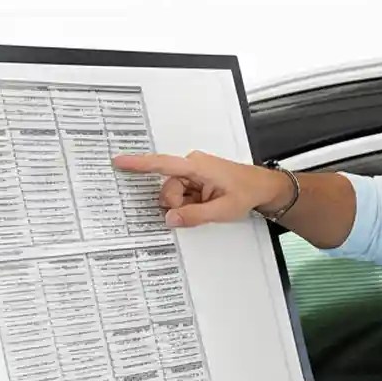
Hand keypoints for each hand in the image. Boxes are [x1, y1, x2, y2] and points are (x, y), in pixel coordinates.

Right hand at [112, 150, 287, 227]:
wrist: (263, 187)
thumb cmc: (247, 192)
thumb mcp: (222, 210)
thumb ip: (194, 215)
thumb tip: (170, 218)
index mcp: (197, 166)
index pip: (162, 165)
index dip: (138, 164)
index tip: (118, 161)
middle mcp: (192, 165)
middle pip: (168, 189)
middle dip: (178, 205)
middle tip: (201, 210)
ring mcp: (193, 172)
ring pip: (175, 194)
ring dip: (186, 205)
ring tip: (208, 206)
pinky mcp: (196, 178)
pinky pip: (183, 194)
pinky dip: (191, 203)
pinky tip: (205, 204)